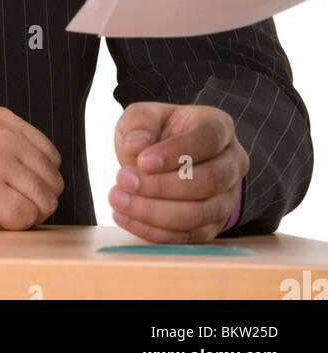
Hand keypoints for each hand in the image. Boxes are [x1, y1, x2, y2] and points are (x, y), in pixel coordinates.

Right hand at [0, 106, 62, 228]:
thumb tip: (32, 174)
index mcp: (0, 119)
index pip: (50, 157)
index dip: (39, 182)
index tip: (20, 194)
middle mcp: (1, 135)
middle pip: (51, 182)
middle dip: (35, 203)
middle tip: (8, 212)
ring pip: (43, 202)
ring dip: (25, 218)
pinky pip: (23, 219)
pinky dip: (13, 229)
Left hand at [110, 102, 248, 242]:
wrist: (160, 159)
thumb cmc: (156, 133)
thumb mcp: (143, 116)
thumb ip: (139, 123)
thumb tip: (136, 144)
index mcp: (218, 127)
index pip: (207, 139)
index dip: (176, 153)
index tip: (142, 162)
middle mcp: (231, 163)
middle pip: (208, 181)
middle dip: (161, 186)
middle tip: (124, 180)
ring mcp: (227, 197)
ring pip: (199, 213)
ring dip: (155, 211)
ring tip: (120, 200)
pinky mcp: (213, 225)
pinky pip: (188, 236)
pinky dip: (154, 230)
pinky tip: (126, 217)